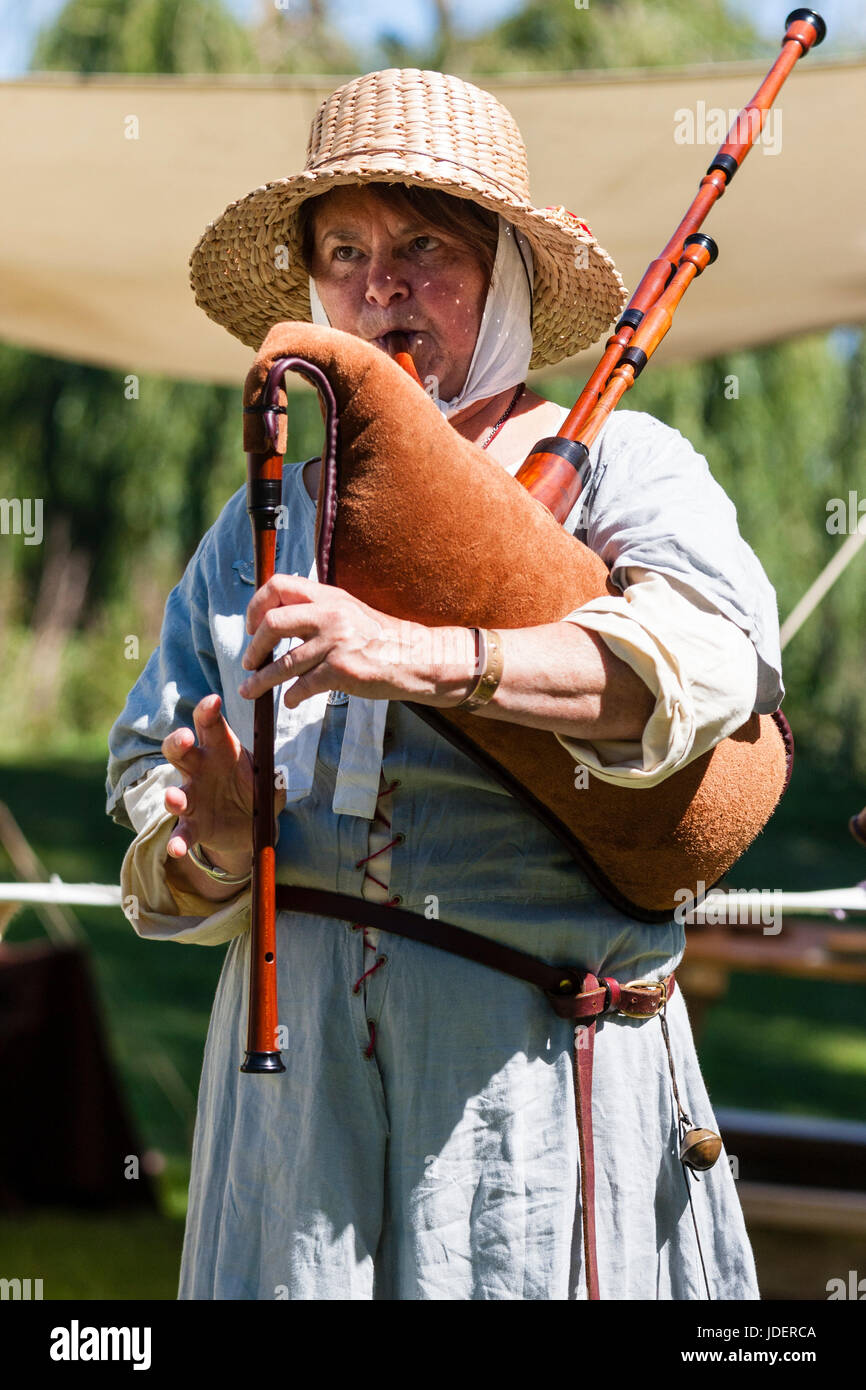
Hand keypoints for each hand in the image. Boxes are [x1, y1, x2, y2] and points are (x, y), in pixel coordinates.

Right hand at [161, 693, 284, 875]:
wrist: (251, 828)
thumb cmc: (257, 792)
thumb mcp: (271, 784)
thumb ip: (275, 779)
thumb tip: (279, 777)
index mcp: (221, 749)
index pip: (210, 724)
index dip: (208, 711)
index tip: (213, 700)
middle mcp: (201, 769)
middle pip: (181, 750)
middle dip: (178, 742)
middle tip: (185, 738)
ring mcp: (193, 798)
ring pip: (176, 791)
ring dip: (173, 796)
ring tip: (174, 799)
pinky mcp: (193, 825)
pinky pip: (182, 832)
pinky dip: (177, 840)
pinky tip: (176, 848)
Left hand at [239, 573, 474, 707]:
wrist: (417, 657)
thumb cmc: (380, 638)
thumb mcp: (349, 611)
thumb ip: (318, 611)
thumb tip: (278, 619)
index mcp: (329, 596)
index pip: (279, 586)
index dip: (256, 605)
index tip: (252, 626)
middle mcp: (331, 615)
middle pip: (272, 622)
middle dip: (254, 647)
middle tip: (249, 662)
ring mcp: (336, 643)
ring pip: (284, 662)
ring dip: (261, 680)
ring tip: (249, 690)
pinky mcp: (343, 671)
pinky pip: (303, 686)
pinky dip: (291, 696)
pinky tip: (289, 701)